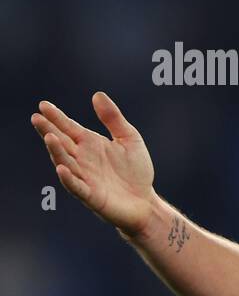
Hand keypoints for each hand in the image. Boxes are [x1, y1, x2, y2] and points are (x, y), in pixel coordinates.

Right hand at [31, 92, 157, 237]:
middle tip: (37, 118)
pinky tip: (62, 168)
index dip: (57, 117)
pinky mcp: (91, 195)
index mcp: (89, 144)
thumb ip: (113, 119)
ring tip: (50, 137)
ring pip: (66, 162)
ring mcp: (84, 177)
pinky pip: (77, 186)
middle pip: (61, 143)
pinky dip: (68, 178)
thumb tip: (97, 94)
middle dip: (49, 131)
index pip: (69, 128)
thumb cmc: (135, 171)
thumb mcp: (129, 138)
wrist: (145, 201)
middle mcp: (82, 159)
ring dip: (56, 151)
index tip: (44, 105)